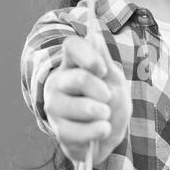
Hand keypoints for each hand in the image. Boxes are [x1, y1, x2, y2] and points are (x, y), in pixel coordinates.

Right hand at [44, 29, 130, 163]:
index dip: (89, 56)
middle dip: (103, 92)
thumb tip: (95, 35)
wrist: (108, 133)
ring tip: (105, 116)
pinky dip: (98, 131)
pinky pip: (79, 131)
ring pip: (80, 107)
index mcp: (72, 64)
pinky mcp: (58, 130)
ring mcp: (55, 107)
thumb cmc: (110, 102)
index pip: (72, 46)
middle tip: (108, 98)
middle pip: (80, 79)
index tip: (102, 70)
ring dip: (102, 113)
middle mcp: (58, 83)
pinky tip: (102, 129)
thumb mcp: (114, 81)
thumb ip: (105, 61)